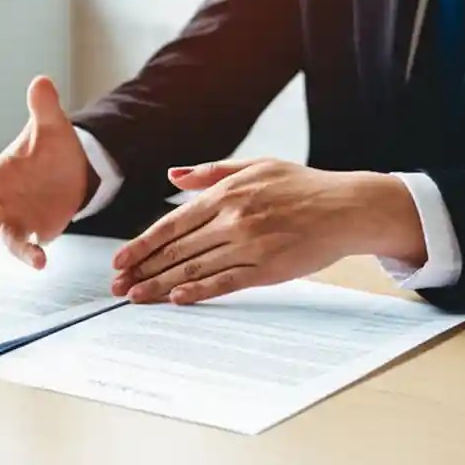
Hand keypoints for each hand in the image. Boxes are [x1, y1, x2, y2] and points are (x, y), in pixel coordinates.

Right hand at [0, 76, 91, 268]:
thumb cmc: (50, 146)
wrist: (72, 169)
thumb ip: (44, 109)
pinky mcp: (36, 232)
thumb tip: (41, 82)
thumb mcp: (51, 126)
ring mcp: (18, 220)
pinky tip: (43, 261)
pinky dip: (35, 256)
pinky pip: (31, 247)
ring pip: (7, 239)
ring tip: (36, 260)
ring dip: (17, 250)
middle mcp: (1, 202)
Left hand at [110, 159, 425, 304]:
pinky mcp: (267, 268)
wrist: (347, 207)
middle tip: (117, 286)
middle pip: (177, 249)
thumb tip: (171, 176)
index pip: (172, 224)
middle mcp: (233, 218)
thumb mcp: (256, 166)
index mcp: (226, 193)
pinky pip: (226, 282)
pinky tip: (177, 298)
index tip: (120, 261)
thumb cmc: (302, 186)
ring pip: (195, 268)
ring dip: (161, 285)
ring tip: (136, 298)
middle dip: (143, 269)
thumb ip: (211, 172)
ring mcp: (249, 245)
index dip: (142, 244)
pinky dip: (200, 290)